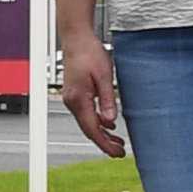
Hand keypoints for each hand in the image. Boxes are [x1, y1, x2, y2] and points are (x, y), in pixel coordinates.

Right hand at [59, 35, 126, 157]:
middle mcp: (72, 101)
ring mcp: (72, 98)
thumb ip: (107, 99)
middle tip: (120, 151)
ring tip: (118, 140)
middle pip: (89, 129)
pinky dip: (97, 121)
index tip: (117, 153)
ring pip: (87, 122)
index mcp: (79, 99)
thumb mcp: (104, 76)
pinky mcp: (75, 94)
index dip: (105, 144)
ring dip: (102, 132)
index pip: (92, 129)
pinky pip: (86, 113)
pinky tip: (108, 123)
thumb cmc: (89, 52)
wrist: (76, 38)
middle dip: (104, 142)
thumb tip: (111, 120)